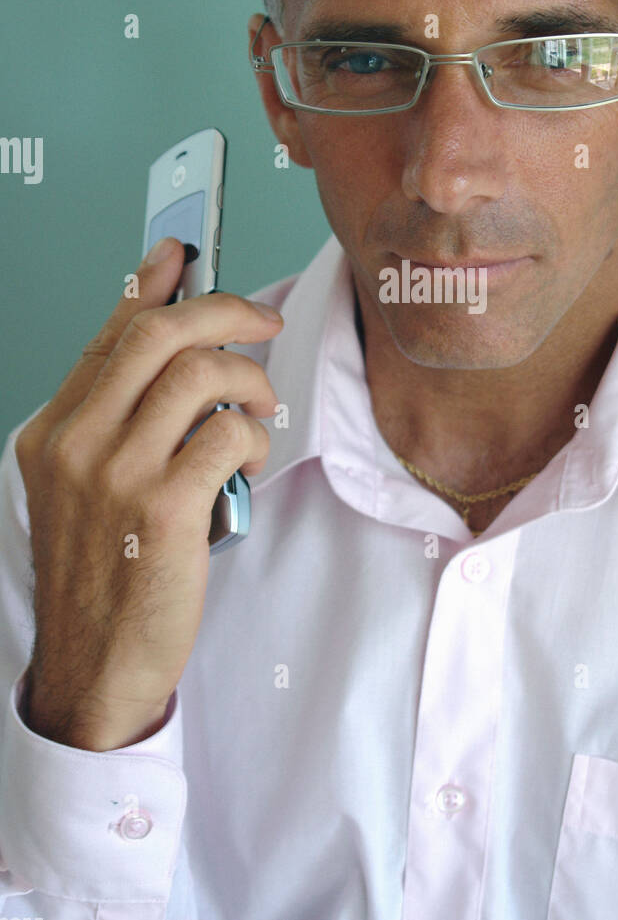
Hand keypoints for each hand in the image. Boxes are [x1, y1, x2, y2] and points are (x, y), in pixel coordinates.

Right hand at [14, 236, 283, 749]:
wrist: (93, 667)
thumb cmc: (105, 575)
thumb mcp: (86, 490)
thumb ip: (119, 422)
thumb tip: (171, 353)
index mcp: (52, 432)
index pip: (109, 332)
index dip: (152, 283)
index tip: (181, 252)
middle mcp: (75, 443)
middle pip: (157, 333)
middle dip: (224, 310)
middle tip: (264, 322)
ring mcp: (115, 474)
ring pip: (199, 374)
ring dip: (249, 381)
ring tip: (261, 408)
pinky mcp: (164, 508)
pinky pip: (230, 434)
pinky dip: (256, 438)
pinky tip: (252, 461)